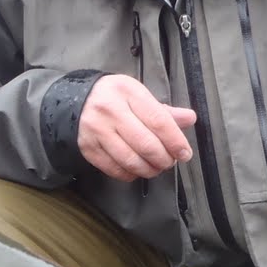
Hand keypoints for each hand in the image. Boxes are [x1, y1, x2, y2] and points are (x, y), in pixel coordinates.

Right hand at [77, 74, 196, 181]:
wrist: (77, 99)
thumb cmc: (114, 97)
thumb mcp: (138, 94)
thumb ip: (163, 110)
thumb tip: (189, 119)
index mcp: (128, 92)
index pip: (159, 121)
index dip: (175, 141)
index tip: (184, 153)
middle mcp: (110, 110)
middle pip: (146, 144)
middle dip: (163, 159)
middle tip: (169, 161)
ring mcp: (97, 130)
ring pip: (131, 160)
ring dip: (149, 170)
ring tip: (155, 167)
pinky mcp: (88, 147)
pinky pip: (114, 169)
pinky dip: (130, 174)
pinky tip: (136, 169)